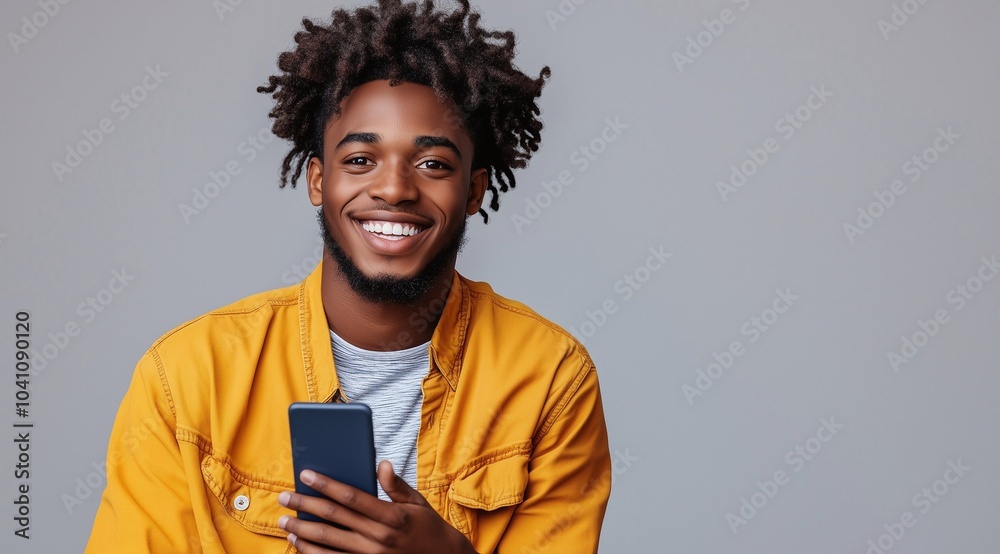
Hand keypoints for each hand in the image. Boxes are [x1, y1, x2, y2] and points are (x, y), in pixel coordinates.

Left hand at [277, 460, 476, 552]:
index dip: (327, 484)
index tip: (307, 474)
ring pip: (328, 543)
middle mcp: (378, 538)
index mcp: (392, 517)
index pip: (351, 497)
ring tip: (285, 521)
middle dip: (305, 505)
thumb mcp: (417, 503)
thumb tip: (381, 464)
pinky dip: (312, 553)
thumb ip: (396, 485)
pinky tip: (298, 543)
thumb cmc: (426, 527)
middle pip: (333, 518)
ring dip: (303, 531)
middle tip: (284, 496)